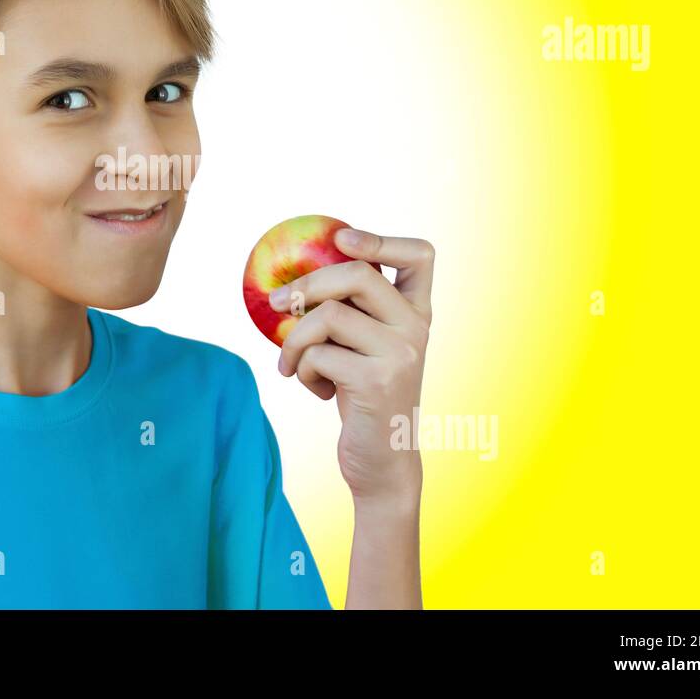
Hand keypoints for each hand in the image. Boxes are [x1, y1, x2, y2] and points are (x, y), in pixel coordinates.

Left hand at [270, 227, 434, 504]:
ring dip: (294, 340)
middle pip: (358, 275)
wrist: (383, 460)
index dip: (380, 238)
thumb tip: (295, 277)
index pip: (421, 255)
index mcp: (417, 313)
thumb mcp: (364, 348)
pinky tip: (315, 390)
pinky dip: (301, 370)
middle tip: (279, 303)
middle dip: (308, 284)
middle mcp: (415, 328)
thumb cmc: (363, 397)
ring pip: (327, 315)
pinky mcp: (376, 382)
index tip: (340, 239)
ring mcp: (399, 354)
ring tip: (292, 364)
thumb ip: (352, 312)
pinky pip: (318, 355)